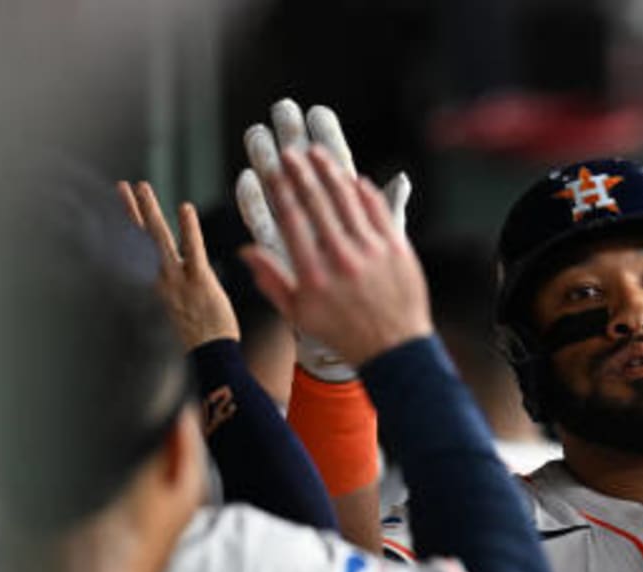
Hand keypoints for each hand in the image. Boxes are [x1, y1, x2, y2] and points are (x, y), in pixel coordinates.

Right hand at [117, 180, 239, 347]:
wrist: (211, 357)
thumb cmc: (201, 337)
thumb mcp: (179, 311)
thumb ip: (173, 290)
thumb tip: (170, 279)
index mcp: (156, 285)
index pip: (137, 249)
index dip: (128, 227)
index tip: (120, 207)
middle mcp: (161, 280)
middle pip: (140, 238)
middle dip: (131, 210)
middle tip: (121, 186)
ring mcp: (178, 280)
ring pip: (159, 239)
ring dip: (149, 210)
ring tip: (141, 186)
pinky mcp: (200, 282)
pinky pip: (193, 250)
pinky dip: (189, 228)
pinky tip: (184, 208)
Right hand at [241, 147, 432, 367]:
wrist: (394, 349)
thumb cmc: (343, 333)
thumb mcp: (299, 314)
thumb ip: (271, 280)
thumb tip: (245, 250)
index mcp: (314, 274)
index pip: (292, 220)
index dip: (281, 189)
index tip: (273, 169)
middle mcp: (342, 259)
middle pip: (318, 203)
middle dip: (302, 172)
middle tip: (290, 152)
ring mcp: (372, 252)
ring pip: (348, 200)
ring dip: (331, 173)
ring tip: (318, 154)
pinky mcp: (397, 249)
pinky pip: (378, 211)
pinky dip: (364, 192)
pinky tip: (352, 178)